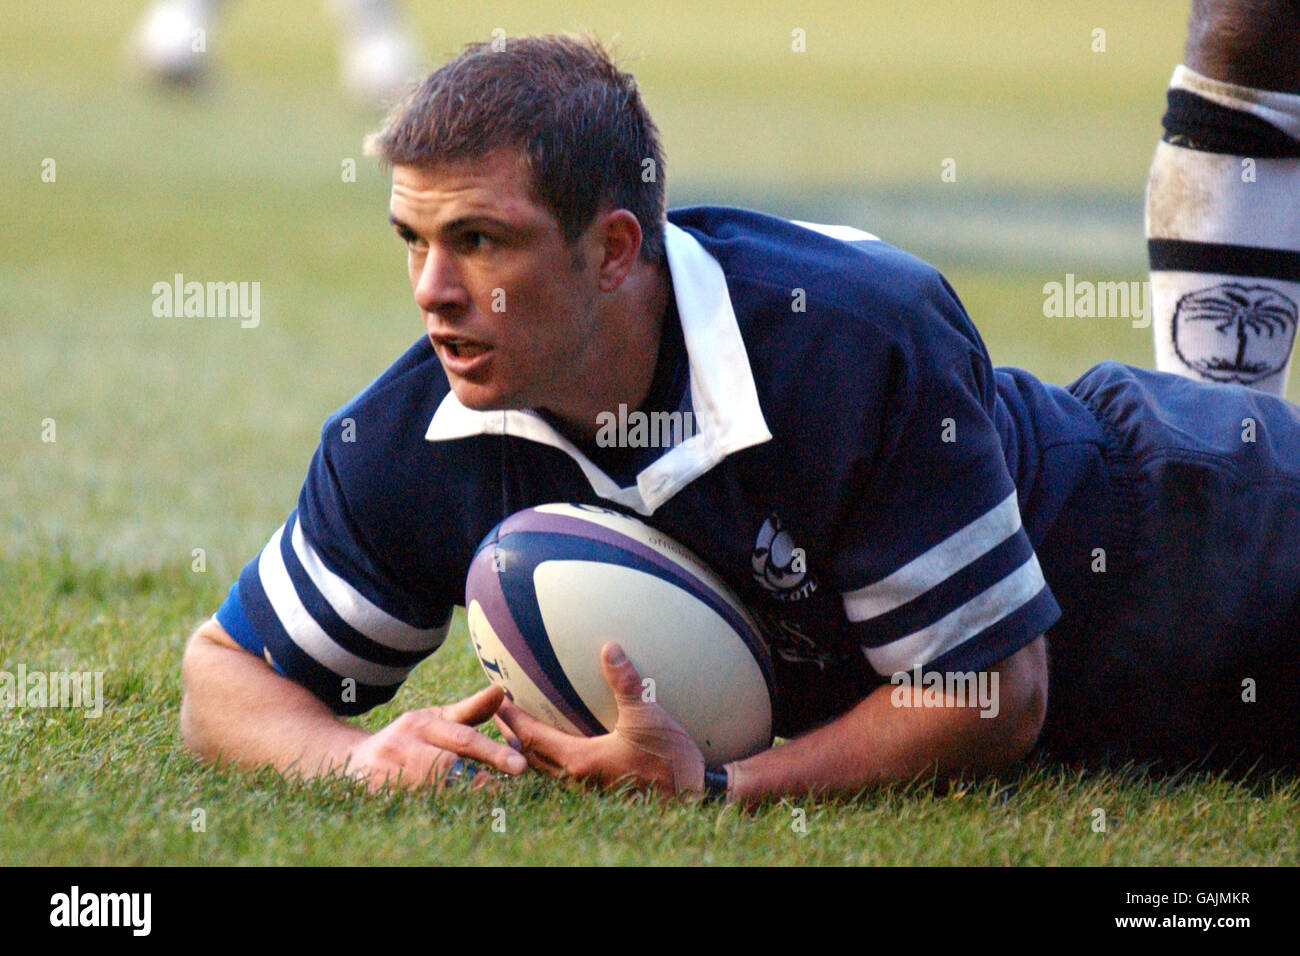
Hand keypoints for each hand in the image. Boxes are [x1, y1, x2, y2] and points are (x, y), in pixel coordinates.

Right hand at [345, 684, 526, 791]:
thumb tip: (501, 690)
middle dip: (477, 780)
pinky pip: (412, 803)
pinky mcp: (375, 793)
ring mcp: (386, 771)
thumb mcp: (435, 720)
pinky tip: (453, 811)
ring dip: (458, 796)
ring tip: (484, 800)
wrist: (353, 760)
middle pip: (446, 766)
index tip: (520, 764)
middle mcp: (403, 745)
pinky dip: (434, 807)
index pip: (463, 738)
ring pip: (429, 788)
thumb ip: (469, 711)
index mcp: (422, 723)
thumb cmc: (410, 738)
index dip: (492, 752)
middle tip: (502, 788)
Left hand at [494, 642, 705, 796]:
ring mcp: (585, 788)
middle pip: (528, 755)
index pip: (531, 737)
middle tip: (498, 711)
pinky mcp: (597, 791)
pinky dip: (547, 757)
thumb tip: (610, 649)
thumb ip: (625, 683)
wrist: (690, 796)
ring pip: (543, 768)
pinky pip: (560, 773)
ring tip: (519, 728)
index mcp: (579, 760)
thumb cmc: (668, 760)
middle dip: (510, 733)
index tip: (496, 701)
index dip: (510, 719)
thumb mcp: (647, 717)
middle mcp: (575, 778)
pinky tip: (558, 745)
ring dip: (526, 747)